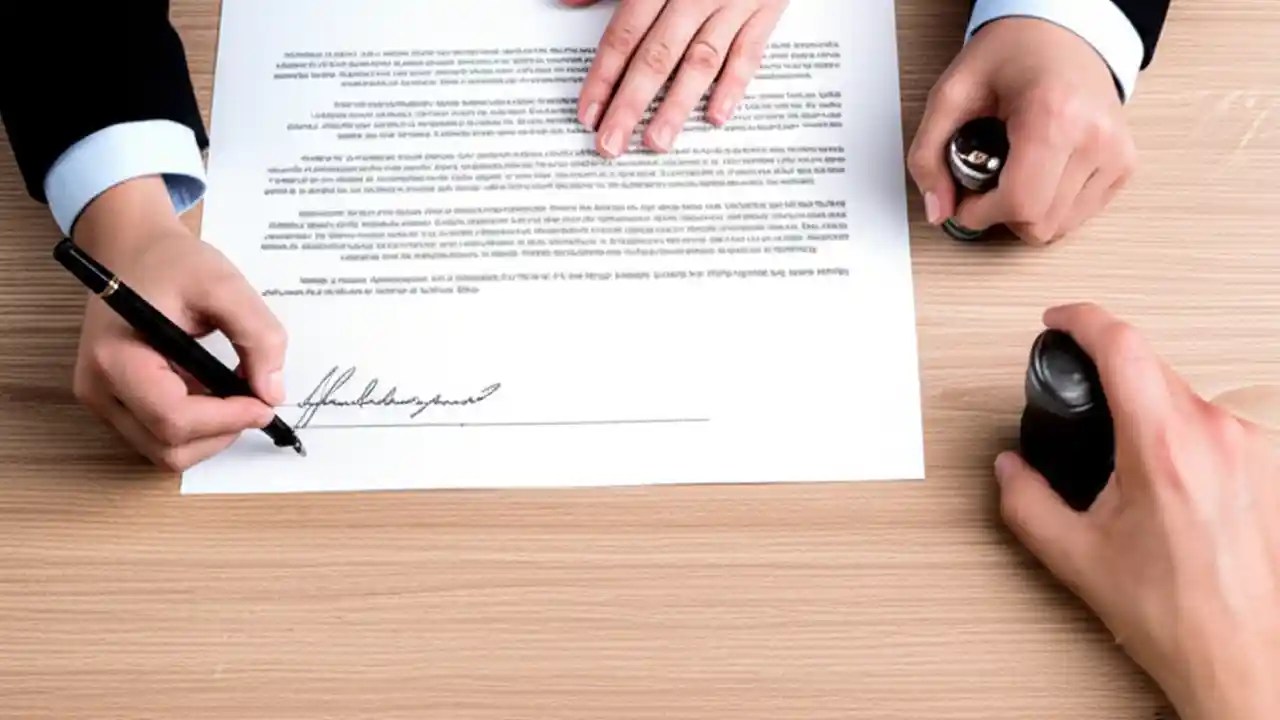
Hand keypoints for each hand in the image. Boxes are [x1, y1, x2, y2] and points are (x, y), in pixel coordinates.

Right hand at [71, 177, 286, 470]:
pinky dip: (196, 427)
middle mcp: (98, 388)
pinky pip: (159, 436)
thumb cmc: (171, 261)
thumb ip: (257, 335)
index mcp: (116, 358)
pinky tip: (213, 391)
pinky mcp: (114, 402)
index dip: (227, 420)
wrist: (133, 249)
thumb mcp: (224, 285)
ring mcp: (102, 400)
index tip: (265, 404)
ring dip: (210, 434)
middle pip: (168, 447)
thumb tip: (271, 392)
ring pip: (165, 451)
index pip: (173, 418)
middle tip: (255, 401)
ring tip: (234, 392)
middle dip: (221, 433)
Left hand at [561, 0, 787, 156]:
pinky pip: (751, 52)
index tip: (587, 114)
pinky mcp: (768, 6)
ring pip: (701, 61)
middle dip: (631, 105)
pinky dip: (735, 86)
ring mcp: (734, 1)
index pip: (624, 35)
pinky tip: (717, 116)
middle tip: (611, 145)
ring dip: (678, 106)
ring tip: (657, 142)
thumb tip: (566, 0)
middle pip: (657, 56)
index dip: (603, 77)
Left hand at [908, 18, 1137, 244]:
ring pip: (1060, 228)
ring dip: (1026, 214)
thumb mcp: (951, 94)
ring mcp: (1116, 152)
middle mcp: (1095, 136)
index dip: (981, 215)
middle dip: (1001, 215)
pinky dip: (1051, 208)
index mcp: (1054, 115)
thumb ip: (928, 154)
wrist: (1060, 33)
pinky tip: (1037, 175)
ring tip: (1012, 174)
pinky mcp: (1124, 165)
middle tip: (985, 183)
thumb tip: (937, 209)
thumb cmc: (1011, 54)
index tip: (965, 202)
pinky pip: (1080, 216)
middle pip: (1040, 225)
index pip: (1021, 203)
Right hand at [994, 303, 1279, 719]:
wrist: (1242, 655)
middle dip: (1110, 374)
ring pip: (1185, 394)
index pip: (1122, 345)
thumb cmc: (1178, 615)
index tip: (1060, 321)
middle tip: (1084, 402)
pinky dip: (1182, 434)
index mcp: (1164, 447)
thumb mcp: (1075, 556)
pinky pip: (1214, 423)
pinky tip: (1169, 479)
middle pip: (1152, 366)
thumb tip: (1010, 468)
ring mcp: (1252, 448)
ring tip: (1129, 461)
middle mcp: (1217, 436)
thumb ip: (1025, 501)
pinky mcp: (1270, 465)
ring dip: (1148, 409)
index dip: (1082, 320)